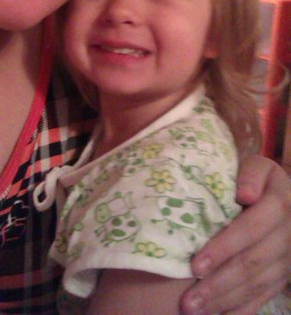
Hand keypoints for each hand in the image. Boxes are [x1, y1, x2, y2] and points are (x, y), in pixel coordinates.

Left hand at [181, 155, 290, 314]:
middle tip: (187, 300)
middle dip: (218, 284)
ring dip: (225, 301)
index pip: (250, 230)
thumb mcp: (259, 167)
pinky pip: (264, 296)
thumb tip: (244, 194)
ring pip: (257, 285)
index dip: (223, 248)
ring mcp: (289, 260)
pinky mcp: (285, 276)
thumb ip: (251, 174)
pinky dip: (242, 310)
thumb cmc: (260, 179)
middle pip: (252, 264)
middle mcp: (289, 235)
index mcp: (281, 204)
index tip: (195, 265)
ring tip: (193, 311)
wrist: (288, 198)